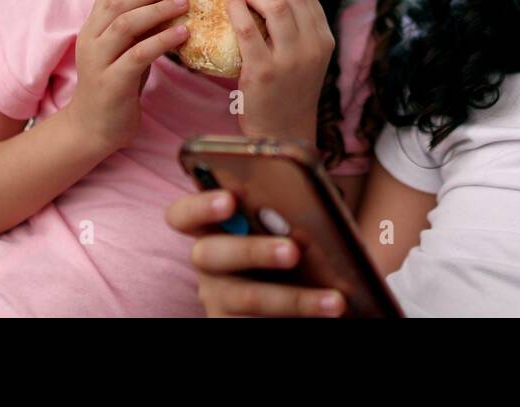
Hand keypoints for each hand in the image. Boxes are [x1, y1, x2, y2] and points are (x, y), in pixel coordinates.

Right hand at [64, 0, 189, 155]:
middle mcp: (90, 40)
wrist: (94, 128)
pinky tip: (182, 34)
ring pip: (125, 24)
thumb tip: (170, 0)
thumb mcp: (126, 49)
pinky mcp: (111, 83)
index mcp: (92, 27)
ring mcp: (98, 61)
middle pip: (117, 2)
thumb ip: (140, 27)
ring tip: (183, 4)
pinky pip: (138, 55)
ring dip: (158, 10)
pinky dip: (162, 41)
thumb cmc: (117, 85)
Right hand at [165, 190, 346, 316]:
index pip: (184, 214)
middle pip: (213, 254)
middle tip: (293, 251)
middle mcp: (208, 261)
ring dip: (294, 298)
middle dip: (254, 251)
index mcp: (213, 226)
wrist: (296, 287)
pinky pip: (257, 324)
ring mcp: (219, 298)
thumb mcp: (284, 220)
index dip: (200, 206)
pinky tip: (329, 314)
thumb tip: (314, 194)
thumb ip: (287, 206)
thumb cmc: (290, 239)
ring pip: (247, 298)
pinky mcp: (232, 324)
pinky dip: (298, 319)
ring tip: (335, 300)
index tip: (229, 200)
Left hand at [226, 0, 334, 143]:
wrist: (283, 133)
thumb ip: (298, 30)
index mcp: (324, 41)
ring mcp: (289, 60)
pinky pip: (248, 29)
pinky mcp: (263, 71)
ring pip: (274, 5)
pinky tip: (231, 7)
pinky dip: (237, 10)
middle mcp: (312, 48)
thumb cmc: (289, 92)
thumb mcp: (307, 59)